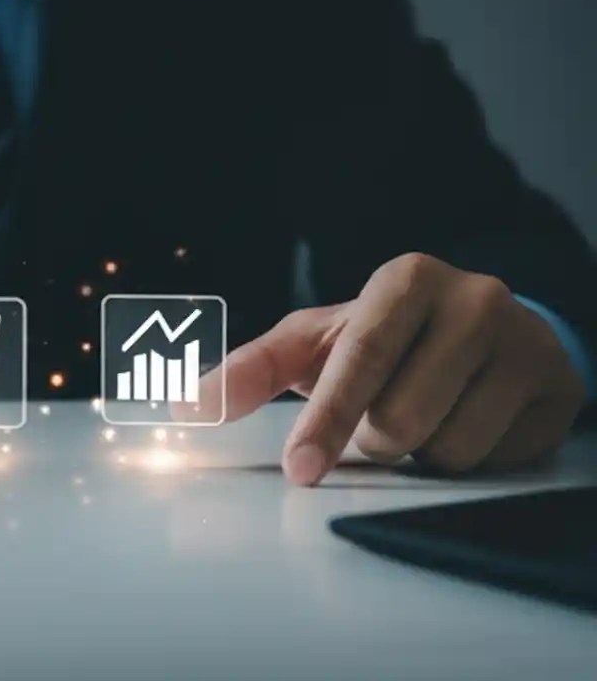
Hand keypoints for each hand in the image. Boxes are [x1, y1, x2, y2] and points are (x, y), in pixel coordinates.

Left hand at [201, 253, 585, 485]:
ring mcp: (525, 344)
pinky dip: (467, 459)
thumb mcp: (319, 340)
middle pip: (399, 419)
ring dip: (420, 452)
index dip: (326, 419)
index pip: (360, 359)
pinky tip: (466, 422)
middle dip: (374, 437)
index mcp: (406, 279)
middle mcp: (474, 299)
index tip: (300, 469)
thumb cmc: (385, 337)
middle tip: (381, 411)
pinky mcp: (558, 391)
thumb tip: (191, 405)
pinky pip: (495, 462)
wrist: (482, 329)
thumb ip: (255, 367)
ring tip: (424, 412)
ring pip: (448, 448)